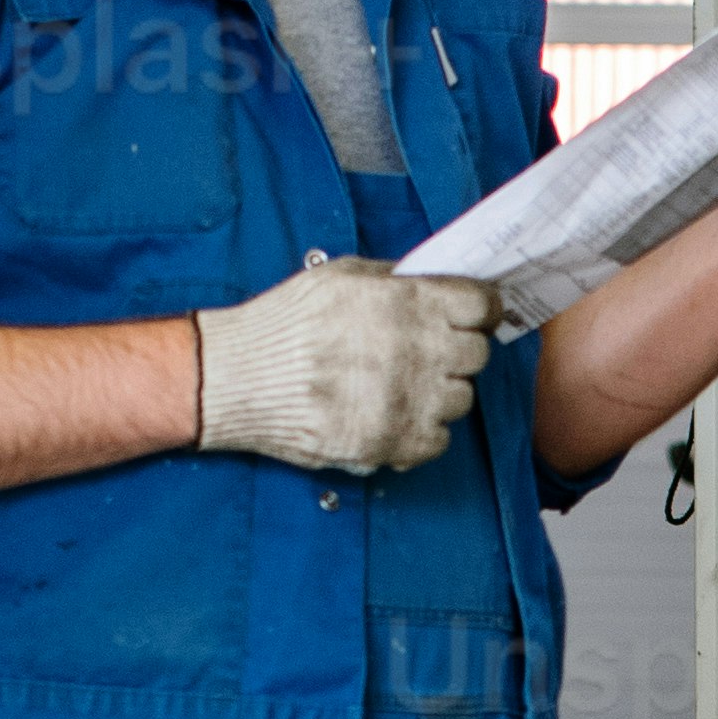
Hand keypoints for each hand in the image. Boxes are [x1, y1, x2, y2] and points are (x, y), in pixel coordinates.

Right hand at [191, 259, 500, 477]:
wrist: (237, 377)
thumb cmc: (284, 324)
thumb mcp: (341, 276)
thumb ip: (396, 280)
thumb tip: (439, 283)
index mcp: (407, 301)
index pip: (481, 304)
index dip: (478, 310)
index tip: (470, 317)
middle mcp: (416, 349)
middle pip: (477, 355)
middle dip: (456, 351)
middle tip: (427, 354)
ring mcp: (408, 400)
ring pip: (461, 400)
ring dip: (438, 394)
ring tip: (402, 388)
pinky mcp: (392, 442)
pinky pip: (438, 441)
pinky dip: (421, 432)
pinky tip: (394, 416)